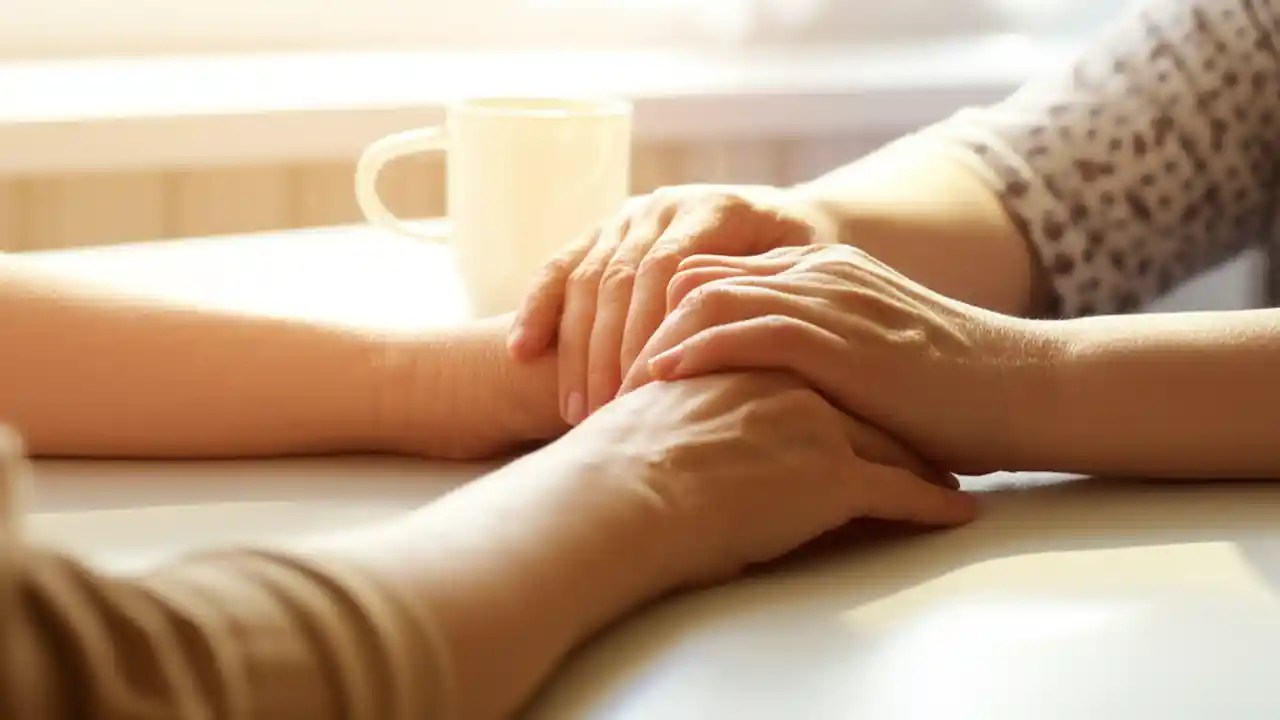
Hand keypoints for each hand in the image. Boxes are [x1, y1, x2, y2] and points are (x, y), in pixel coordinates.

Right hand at [506, 184, 825, 424]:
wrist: (792, 226)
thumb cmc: (807, 269)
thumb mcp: (808, 279)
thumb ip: (775, 303)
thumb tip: (745, 353)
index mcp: (715, 209)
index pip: (667, 272)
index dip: (649, 334)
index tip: (645, 395)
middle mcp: (664, 206)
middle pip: (620, 279)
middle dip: (608, 355)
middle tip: (605, 419)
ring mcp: (628, 217)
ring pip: (586, 278)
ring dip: (575, 348)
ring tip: (576, 412)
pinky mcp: (603, 233)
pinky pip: (561, 267)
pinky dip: (539, 308)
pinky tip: (521, 350)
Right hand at [563, 372, 975, 584]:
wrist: (617, 495)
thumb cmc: (617, 466)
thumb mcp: (659, 410)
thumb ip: (694, 401)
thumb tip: (689, 420)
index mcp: (750, 357)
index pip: (818, 362)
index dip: (849, 378)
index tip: (873, 389)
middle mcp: (792, 382)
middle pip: (865, 395)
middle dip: (900, 412)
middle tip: (929, 425)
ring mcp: (817, 428)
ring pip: (892, 443)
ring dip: (927, 458)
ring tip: (951, 469)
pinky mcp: (832, 480)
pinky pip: (902, 494)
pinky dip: (934, 505)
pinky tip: (958, 512)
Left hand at [620, 245, 1059, 473]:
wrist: (1025, 391)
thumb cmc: (951, 396)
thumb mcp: (871, 364)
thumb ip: (816, 362)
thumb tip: (760, 399)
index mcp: (822, 273)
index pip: (716, 276)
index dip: (662, 315)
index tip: (623, 362)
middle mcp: (817, 272)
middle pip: (695, 280)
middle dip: (638, 326)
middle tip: (597, 374)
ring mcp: (827, 297)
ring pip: (707, 299)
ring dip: (651, 341)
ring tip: (610, 384)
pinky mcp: (836, 333)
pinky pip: (742, 329)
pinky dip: (692, 350)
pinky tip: (655, 377)